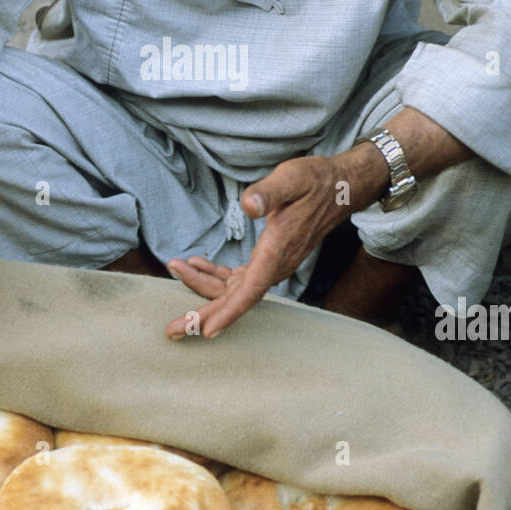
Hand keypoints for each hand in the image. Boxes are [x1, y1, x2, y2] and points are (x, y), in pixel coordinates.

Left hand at [165, 155, 353, 339]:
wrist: (339, 189)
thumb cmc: (315, 181)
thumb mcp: (291, 178)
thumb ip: (268, 193)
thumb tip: (248, 206)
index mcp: (277, 250)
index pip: (250, 290)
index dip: (227, 312)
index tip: (206, 331)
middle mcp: (275, 265)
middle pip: (235, 298)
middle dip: (203, 314)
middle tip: (171, 330)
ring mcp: (272, 265)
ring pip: (233, 289)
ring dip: (202, 285)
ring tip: (175, 269)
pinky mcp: (269, 259)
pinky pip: (238, 277)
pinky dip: (214, 274)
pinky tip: (197, 263)